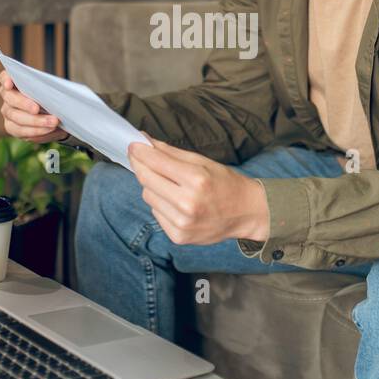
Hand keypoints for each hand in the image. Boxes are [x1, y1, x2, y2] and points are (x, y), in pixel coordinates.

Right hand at [0, 69, 66, 143]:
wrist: (55, 114)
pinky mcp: (12, 127)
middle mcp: (8, 96)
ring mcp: (8, 112)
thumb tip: (53, 92)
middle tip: (37, 109)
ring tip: (53, 122)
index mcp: (14, 81)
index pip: (4, 77)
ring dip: (35, 121)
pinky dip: (37, 131)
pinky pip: (21, 131)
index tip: (9, 84)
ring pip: (16, 117)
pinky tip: (49, 129)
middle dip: (24, 104)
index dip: (5, 79)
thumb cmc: (51, 97)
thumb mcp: (52, 89)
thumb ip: (47, 88)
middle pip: (10, 98)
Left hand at [127, 136, 269, 245]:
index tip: (132, 144)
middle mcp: (188, 203)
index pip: (156, 162)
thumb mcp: (203, 162)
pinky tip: (175, 202)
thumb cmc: (225, 183)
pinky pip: (156, 213)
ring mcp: (182, 223)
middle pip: (146, 180)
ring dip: (152, 186)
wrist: (246, 212)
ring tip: (168, 184)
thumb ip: (171, 153)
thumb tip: (144, 142)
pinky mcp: (179, 237)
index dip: (140, 151)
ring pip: (148, 197)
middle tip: (139, 157)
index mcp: (197, 180)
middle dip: (140, 166)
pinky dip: (160, 204)